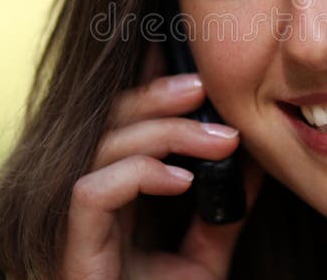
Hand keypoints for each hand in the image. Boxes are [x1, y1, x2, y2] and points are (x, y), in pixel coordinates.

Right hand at [60, 43, 262, 278]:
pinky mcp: (71, 247)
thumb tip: (255, 164)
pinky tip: (182, 181)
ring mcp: (76, 223)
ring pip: (103, 146)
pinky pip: (91, 190)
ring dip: (164, 132)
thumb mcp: (203, 260)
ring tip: (220, 141)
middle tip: (205, 87)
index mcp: (116, 197)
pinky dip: (139, 175)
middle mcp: (90, 201)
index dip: (148, 85)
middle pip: (108, 122)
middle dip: (158, 95)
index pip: (123, 123)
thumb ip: (221, 214)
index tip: (193, 66)